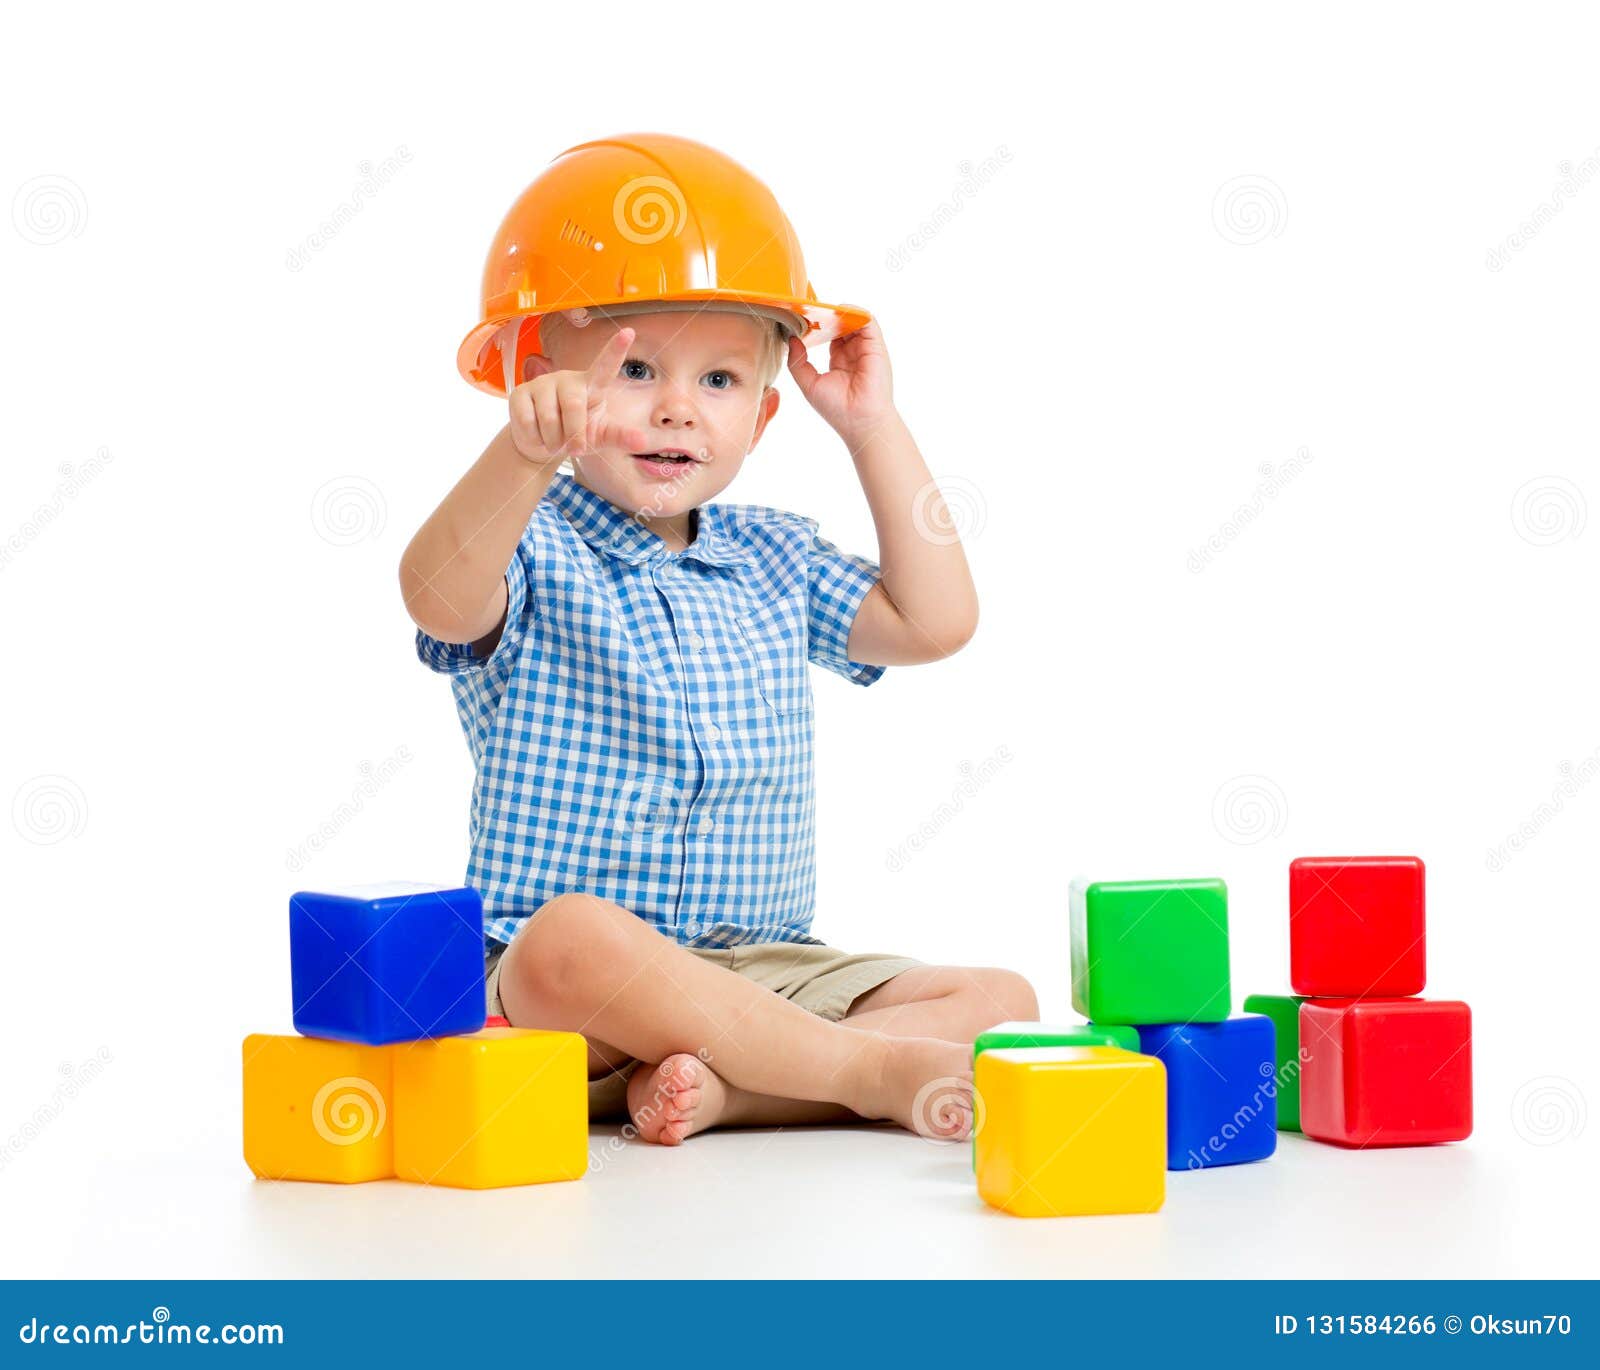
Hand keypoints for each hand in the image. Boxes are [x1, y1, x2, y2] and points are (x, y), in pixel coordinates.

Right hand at [507, 326, 649, 467]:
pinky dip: (535, 438)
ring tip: (555, 441)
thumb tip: (642, 442)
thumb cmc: (576, 435)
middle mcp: (567, 379)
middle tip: (575, 450)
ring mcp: (542, 383)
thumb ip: (620, 436)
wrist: (541, 444)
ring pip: (548, 417)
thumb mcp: (600, 436)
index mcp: (592, 385)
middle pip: (573, 405)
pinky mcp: (520, 393)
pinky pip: (527, 420)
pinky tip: (537, 435)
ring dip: (554, 440)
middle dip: (574, 434)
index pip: (606, 365)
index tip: (629, 332)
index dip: (616, 349)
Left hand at [785, 319, 895, 442]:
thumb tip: (791, 339)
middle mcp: (853, 353)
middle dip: (827, 315)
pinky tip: (841, 310)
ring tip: (823, 307)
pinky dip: (856, 312)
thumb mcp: (809, 384)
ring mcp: (865, 349)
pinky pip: (868, 322)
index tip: (801, 318)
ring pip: (854, 320)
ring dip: (840, 311)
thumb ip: (798, 362)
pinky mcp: (876, 346)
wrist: (860, 421)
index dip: (817, 325)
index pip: (829, 335)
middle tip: (810, 307)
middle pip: (841, 324)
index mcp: (839, 361)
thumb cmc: (837, 409)